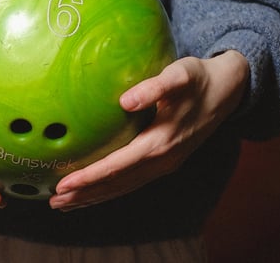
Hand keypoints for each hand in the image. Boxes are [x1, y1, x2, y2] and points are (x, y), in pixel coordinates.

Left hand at [50, 50, 249, 210]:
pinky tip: (90, 194)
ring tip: (63, 205)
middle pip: (117, 183)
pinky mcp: (164, 162)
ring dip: (93, 197)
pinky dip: (109, 191)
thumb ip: (154, 87)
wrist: (227, 89)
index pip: (117, 165)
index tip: (63, 184)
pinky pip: (131, 182)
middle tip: (53, 202)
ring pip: (123, 187)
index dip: (90, 176)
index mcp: (161, 142)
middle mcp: (163, 160)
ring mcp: (165, 164)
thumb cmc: (197, 78)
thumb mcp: (179, 75)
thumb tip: (126, 101)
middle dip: (85, 194)